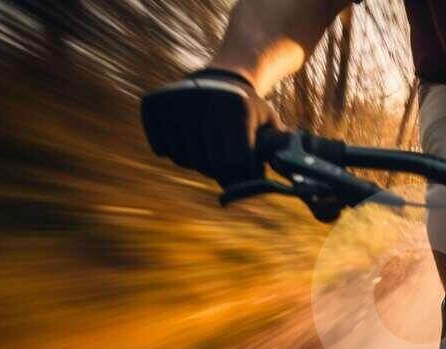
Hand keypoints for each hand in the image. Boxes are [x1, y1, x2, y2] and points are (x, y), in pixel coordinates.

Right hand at [140, 68, 281, 186]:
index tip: (246, 170)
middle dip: (219, 170)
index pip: (233, 163)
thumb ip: (278, 150)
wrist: (222, 79)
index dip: (241, 173)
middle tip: (226, 159)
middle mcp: (205, 101)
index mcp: (237, 109)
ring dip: (197, 162)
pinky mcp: (154, 103)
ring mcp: (177, 100)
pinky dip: (174, 151)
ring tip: (208, 144)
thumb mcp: (270, 123)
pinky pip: (162, 149)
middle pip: (208, 164)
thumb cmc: (249, 110)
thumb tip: (290, 171)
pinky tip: (188, 137)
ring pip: (184, 159)